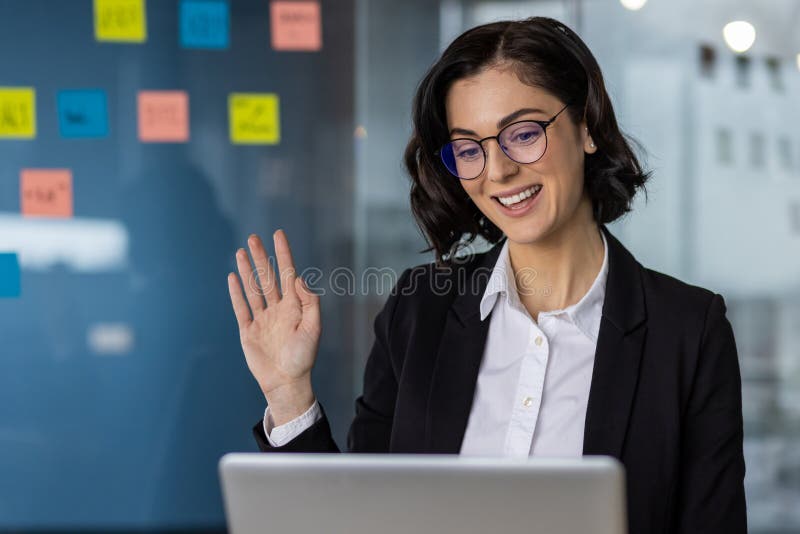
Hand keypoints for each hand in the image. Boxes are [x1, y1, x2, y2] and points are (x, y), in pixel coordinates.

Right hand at [227, 230, 319, 422]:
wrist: (286, 382)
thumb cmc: (303, 357)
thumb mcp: (313, 329)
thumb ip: (310, 303)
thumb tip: (299, 279)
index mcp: (294, 306)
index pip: (287, 273)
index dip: (283, 253)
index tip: (278, 235)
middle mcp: (277, 308)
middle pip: (267, 277)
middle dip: (260, 256)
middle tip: (253, 237)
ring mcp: (262, 318)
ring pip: (253, 288)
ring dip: (247, 270)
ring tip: (240, 251)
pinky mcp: (248, 330)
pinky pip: (241, 307)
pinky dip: (236, 292)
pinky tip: (233, 277)